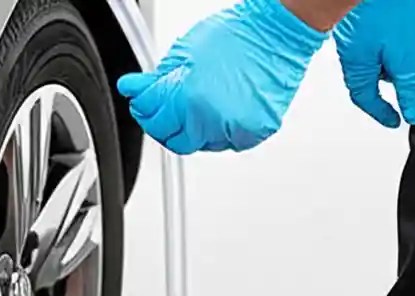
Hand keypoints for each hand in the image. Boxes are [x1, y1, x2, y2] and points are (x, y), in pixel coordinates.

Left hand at [115, 0, 327, 154]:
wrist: (277, 33)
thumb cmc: (235, 34)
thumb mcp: (184, 51)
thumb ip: (158, 80)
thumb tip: (137, 91)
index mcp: (187, 98)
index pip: (154, 122)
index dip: (146, 112)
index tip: (144, 104)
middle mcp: (209, 119)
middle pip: (176, 141)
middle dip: (167, 126)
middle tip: (168, 110)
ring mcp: (233, 129)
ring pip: (202, 144)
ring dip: (195, 129)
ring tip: (201, 102)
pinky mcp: (253, 133)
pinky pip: (228, 142)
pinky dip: (222, 131)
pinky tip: (222, 109)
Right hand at [333, 0, 414, 127]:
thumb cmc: (382, 9)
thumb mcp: (405, 56)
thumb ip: (410, 86)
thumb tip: (413, 113)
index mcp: (358, 69)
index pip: (367, 100)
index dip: (383, 112)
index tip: (396, 120)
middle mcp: (352, 52)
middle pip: (371, 78)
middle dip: (391, 85)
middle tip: (410, 88)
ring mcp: (356, 32)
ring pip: (376, 55)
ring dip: (394, 59)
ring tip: (414, 54)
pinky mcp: (364, 15)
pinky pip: (378, 36)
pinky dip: (393, 41)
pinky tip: (406, 30)